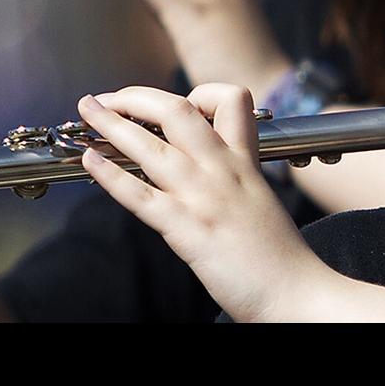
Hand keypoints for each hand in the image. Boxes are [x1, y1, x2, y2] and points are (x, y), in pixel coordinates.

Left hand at [75, 84, 321, 321]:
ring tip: (88, 111)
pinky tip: (90, 162)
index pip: (229, 101)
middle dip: (135, 97)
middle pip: (176, 110)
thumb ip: (237, 182)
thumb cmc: (281, 257)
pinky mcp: (188, 229)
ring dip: (111, 123)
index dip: (199, 93)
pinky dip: (109, 175)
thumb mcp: (263, 202)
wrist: (296, 291)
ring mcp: (204, 197)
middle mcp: (224, 171)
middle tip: (109, 99)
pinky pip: (140, 194)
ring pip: (150, 145)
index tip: (175, 104)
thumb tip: (211, 179)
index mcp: (246, 162)